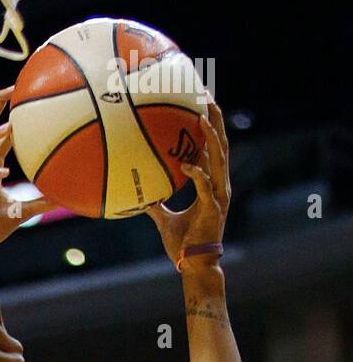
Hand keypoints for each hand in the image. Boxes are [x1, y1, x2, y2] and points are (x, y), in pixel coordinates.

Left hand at [148, 100, 229, 271]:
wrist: (193, 265)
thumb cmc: (183, 245)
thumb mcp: (165, 220)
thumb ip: (156, 205)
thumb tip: (141, 197)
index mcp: (210, 185)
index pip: (212, 149)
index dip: (209, 127)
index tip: (201, 105)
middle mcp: (218, 186)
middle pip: (220, 145)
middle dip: (215, 120)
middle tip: (207, 97)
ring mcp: (218, 196)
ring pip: (219, 159)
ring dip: (211, 137)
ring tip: (202, 116)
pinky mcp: (212, 208)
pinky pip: (204, 185)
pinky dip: (196, 173)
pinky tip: (185, 163)